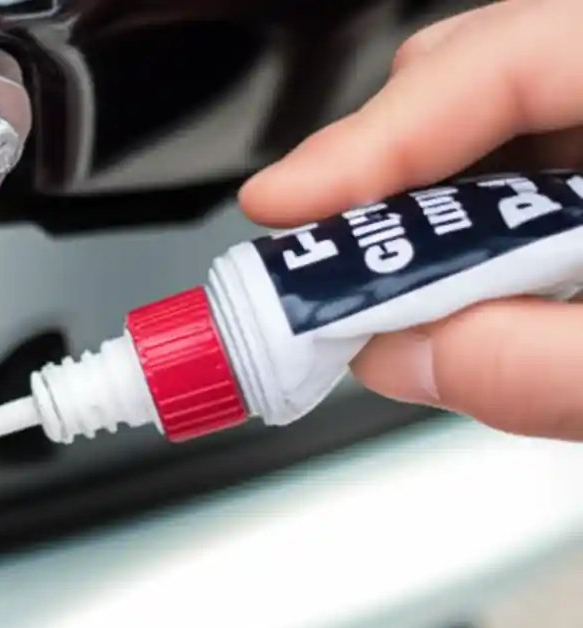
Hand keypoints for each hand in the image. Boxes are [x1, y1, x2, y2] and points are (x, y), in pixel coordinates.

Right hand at [239, 0, 582, 439]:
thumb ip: (543, 370)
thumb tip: (404, 357)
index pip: (503, 58)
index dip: (373, 135)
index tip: (281, 208)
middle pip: (480, 82)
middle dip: (385, 177)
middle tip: (320, 266)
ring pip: (502, 133)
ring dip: (429, 220)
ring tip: (387, 298)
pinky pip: (536, 178)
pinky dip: (481, 240)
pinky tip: (466, 295)